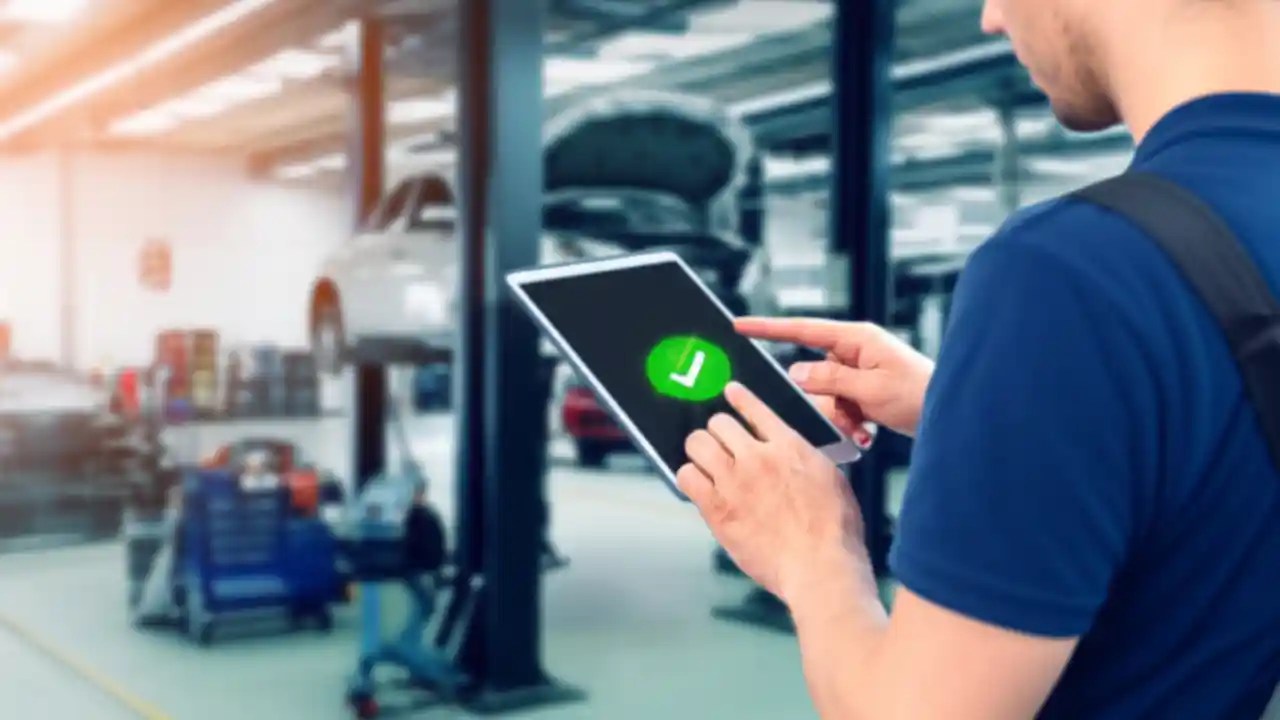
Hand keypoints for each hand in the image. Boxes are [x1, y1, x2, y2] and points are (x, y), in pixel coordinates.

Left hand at [680, 382, 872, 604]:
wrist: (820, 566)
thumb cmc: (835, 531)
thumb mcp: (831, 479)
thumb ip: (803, 459)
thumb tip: (788, 452)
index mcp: (790, 447)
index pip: (756, 409)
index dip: (739, 398)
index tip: (730, 392)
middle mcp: (758, 457)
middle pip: (719, 423)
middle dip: (718, 431)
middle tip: (721, 444)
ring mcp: (734, 481)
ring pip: (697, 443)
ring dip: (700, 450)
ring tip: (705, 461)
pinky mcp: (717, 508)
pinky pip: (687, 476)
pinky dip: (689, 476)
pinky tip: (697, 484)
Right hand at [736, 318, 934, 437]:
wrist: (952, 415)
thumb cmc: (920, 394)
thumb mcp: (871, 389)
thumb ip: (830, 380)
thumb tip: (797, 372)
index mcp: (856, 339)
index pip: (802, 329)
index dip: (768, 328)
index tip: (739, 325)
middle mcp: (854, 352)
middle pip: (812, 375)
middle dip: (825, 402)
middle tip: (850, 417)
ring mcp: (858, 372)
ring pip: (824, 396)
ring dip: (840, 417)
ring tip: (865, 430)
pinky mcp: (863, 391)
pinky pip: (839, 407)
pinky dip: (849, 422)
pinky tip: (867, 432)